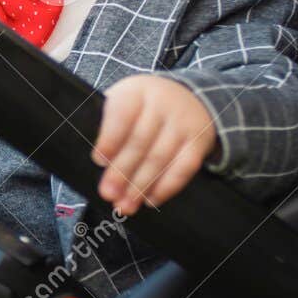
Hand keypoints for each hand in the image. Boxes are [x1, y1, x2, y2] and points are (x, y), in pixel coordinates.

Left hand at [91, 75, 217, 215]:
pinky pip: (183, 168)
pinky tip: (150, 200)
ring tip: (125, 205)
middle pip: (140, 141)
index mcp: (136, 92)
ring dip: (140, 186)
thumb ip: (109, 127)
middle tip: (108, 193)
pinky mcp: (199, 140)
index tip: (99, 161)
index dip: (110, 139)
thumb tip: (100, 165)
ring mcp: (183, 122)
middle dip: (121, 171)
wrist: (189, 97)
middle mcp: (161, 103)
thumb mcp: (124, 102)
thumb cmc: (143, 107)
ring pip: (160, 158)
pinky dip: (166, 187)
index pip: (122, 114)